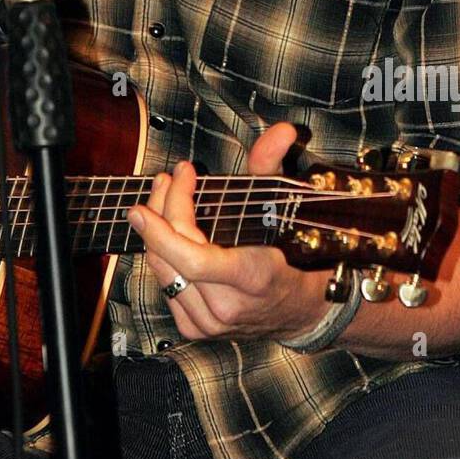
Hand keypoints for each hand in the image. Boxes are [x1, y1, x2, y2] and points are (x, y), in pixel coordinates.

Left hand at [126, 122, 327, 341]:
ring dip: (157, 229)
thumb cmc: (295, 257)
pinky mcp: (194, 328)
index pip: (193, 259)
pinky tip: (170, 231)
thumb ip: (273, 166)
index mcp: (250, 278)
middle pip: (171, 256)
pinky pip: (165, 283)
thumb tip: (281, 130)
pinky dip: (163, 253)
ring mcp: (207, 323)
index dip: (164, 226)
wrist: (303, 312)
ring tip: (166, 195)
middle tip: (169, 178)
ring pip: (161, 269)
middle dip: (163, 209)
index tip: (158, 190)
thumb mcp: (285, 209)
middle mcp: (225, 307)